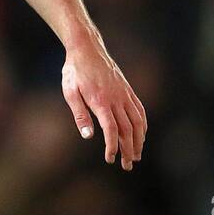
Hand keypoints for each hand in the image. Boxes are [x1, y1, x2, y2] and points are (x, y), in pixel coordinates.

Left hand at [62, 37, 146, 169]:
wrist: (87, 49)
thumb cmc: (74, 71)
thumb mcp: (70, 92)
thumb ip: (79, 114)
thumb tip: (88, 136)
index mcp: (100, 101)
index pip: (111, 129)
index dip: (113, 146)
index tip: (110, 159)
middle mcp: (116, 99)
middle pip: (127, 129)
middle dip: (128, 149)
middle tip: (127, 165)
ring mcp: (124, 94)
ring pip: (137, 121)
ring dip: (139, 140)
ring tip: (136, 155)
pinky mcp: (128, 90)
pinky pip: (140, 110)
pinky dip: (143, 124)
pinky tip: (142, 135)